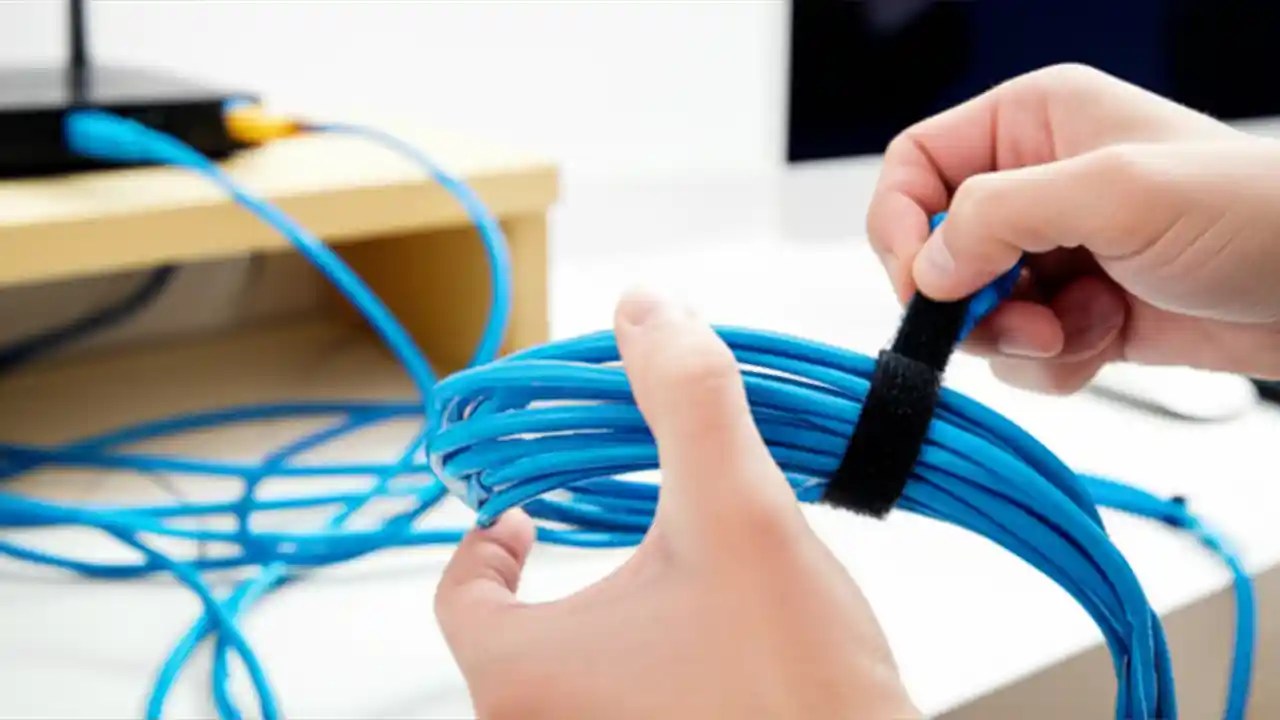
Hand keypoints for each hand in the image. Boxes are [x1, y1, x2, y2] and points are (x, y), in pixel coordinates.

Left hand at [434, 291, 917, 719]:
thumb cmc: (798, 691)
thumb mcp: (739, 515)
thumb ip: (688, 400)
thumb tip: (645, 312)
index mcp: (522, 680)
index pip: (461, 596)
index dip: (487, 542)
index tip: (525, 517)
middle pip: (516, 637)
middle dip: (562, 577)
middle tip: (619, 535)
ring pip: (571, 682)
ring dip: (611, 628)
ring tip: (680, 588)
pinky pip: (613, 715)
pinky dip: (644, 676)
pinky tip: (715, 650)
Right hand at [869, 63, 1279, 392]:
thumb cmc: (1254, 215)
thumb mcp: (1115, 194)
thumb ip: (1000, 216)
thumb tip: (924, 269)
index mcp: (1033, 124)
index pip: (915, 167)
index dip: (901, 226)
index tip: (921, 286)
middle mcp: (1035, 185)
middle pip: (935, 251)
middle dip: (967, 300)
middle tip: (1013, 319)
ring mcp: (1055, 253)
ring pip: (972, 313)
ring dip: (1015, 338)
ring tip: (1079, 330)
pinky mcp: (1077, 312)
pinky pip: (1018, 350)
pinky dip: (1051, 362)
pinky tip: (1107, 342)